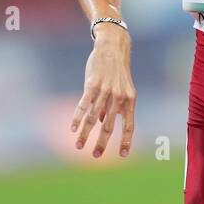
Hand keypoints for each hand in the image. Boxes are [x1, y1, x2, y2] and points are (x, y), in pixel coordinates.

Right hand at [71, 28, 135, 158]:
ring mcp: (105, 91)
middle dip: (102, 143)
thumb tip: (102, 122)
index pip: (130, 125)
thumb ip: (114, 106)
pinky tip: (73, 128)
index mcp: (129, 100)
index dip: (127, 141)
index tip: (124, 155)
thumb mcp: (122, 88)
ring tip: (79, 146)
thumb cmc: (116, 70)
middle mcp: (118, 97)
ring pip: (93, 118)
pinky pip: (83, 105)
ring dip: (85, 134)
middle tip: (96, 156)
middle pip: (109, 126)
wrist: (112, 47)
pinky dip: (77, 118)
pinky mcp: (92, 85)